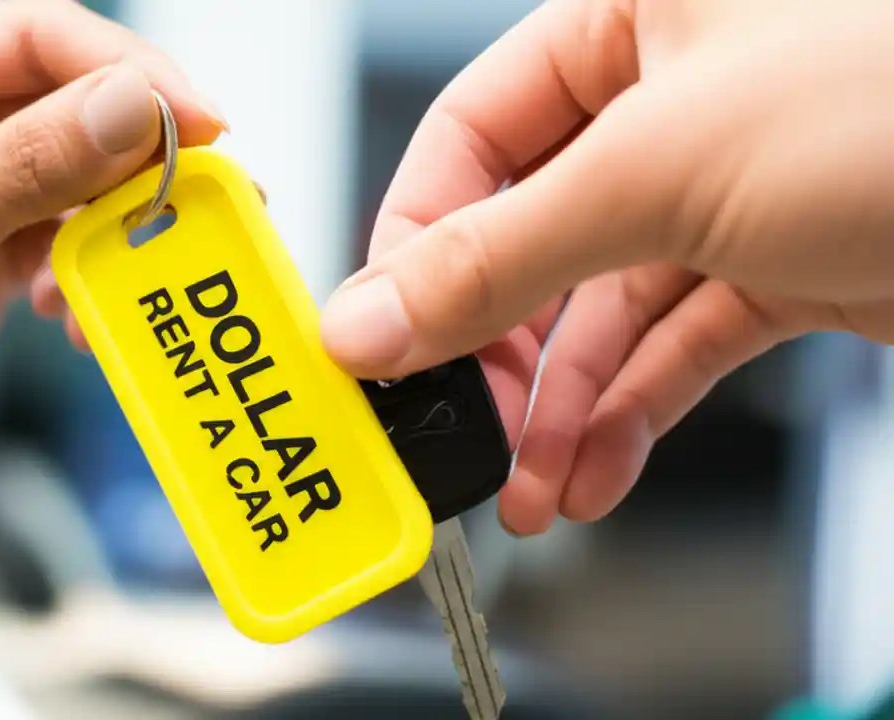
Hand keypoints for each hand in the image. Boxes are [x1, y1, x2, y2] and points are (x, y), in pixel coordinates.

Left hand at [0, 1, 224, 477]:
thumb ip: (20, 170)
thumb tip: (136, 109)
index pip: (47, 38)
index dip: (135, 73)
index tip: (206, 125)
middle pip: (86, 102)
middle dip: (152, 154)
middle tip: (215, 199)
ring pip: (93, 173)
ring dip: (131, 223)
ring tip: (153, 272)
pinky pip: (78, 235)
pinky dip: (99, 272)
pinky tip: (78, 318)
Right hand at [320, 0, 893, 534]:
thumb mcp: (658, 170)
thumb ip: (496, 254)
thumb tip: (370, 317)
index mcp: (623, 18)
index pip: (467, 138)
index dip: (415, 245)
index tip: (381, 340)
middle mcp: (665, 99)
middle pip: (529, 235)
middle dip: (495, 349)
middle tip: (459, 426)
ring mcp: (725, 186)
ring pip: (600, 308)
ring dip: (558, 406)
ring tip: (527, 487)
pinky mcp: (778, 261)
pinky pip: (675, 343)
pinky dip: (631, 412)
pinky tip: (593, 470)